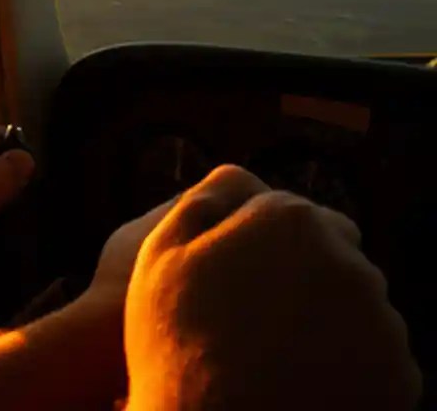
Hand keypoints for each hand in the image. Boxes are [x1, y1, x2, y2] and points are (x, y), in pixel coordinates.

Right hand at [125, 165, 420, 410]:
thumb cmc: (176, 344)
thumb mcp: (160, 255)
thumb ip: (205, 201)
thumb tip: (238, 175)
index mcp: (292, 221)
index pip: (298, 216)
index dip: (263, 247)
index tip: (240, 282)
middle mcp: (349, 261)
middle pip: (333, 260)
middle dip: (302, 282)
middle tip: (256, 324)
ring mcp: (381, 320)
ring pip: (356, 309)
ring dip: (326, 324)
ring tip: (276, 360)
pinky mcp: (400, 374)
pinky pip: (374, 359)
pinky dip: (347, 368)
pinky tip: (302, 385)